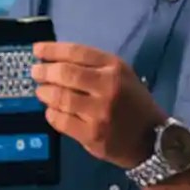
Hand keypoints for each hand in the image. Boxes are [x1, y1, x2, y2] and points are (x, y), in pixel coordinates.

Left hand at [31, 42, 167, 168]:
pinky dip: (51, 114)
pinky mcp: (92, 135)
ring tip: (41, 91)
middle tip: (35, 72)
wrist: (153, 139)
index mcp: (115, 68)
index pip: (77, 52)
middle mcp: (108, 88)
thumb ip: (93, 67)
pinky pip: (61, 121)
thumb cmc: (133, 103)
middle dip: (45, 71)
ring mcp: (100, 113)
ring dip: (45, 93)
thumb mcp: (122, 76)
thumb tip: (55, 60)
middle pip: (65, 74)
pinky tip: (51, 111)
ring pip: (60, 98)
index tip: (37, 49)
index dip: (52, 49)